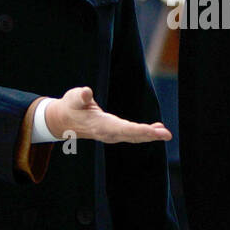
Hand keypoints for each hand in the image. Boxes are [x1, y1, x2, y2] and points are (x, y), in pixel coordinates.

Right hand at [43, 86, 170, 142]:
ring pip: (134, 136)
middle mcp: (108, 133)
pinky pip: (132, 134)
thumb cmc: (70, 106)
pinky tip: (156, 129)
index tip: (153, 131)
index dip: (139, 130)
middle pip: (132, 135)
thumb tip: (86, 92)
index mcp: (100, 126)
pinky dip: (145, 133)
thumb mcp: (73, 98)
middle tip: (166, 134)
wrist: (63, 121)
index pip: (123, 129)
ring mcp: (111, 135)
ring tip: (165, 133)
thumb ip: (80, 96)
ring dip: (150, 135)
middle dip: (150, 135)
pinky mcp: (114, 132)